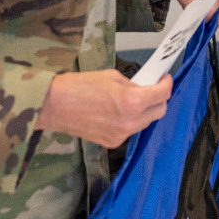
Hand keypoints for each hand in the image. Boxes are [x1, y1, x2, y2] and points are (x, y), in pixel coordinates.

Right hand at [40, 69, 172, 146]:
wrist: (52, 105)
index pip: (163, 94)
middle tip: (152, 89)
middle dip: (158, 99)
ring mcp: (121, 134)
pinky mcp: (112, 142)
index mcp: (132, 102)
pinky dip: (128, 121)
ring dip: (143, 111)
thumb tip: (142, 87)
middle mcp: (130, 121)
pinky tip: (116, 112)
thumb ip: (132, 84)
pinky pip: (129, 130)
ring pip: (144, 123)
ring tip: (130, 100)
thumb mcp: (111, 76)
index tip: (164, 79)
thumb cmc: (76, 88)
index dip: (166, 84)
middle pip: (159, 112)